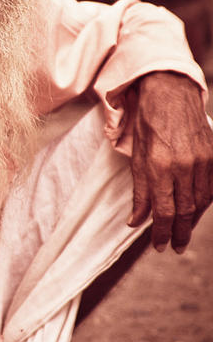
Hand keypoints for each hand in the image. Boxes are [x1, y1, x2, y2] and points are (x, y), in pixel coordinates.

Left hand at [128, 71, 212, 251]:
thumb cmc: (148, 124)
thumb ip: (139, 192)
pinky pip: (211, 187)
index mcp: (160, 166)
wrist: (170, 93)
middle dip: (180, 233)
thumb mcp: (136, 158)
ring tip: (184, 233)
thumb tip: (136, 222)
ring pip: (201, 201)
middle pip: (185, 210)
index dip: (162, 233)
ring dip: (192, 220)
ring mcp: (202, 160)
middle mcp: (184, 165)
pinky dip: (203, 202)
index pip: (164, 211)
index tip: (160, 246)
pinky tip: (196, 211)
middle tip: (175, 247)